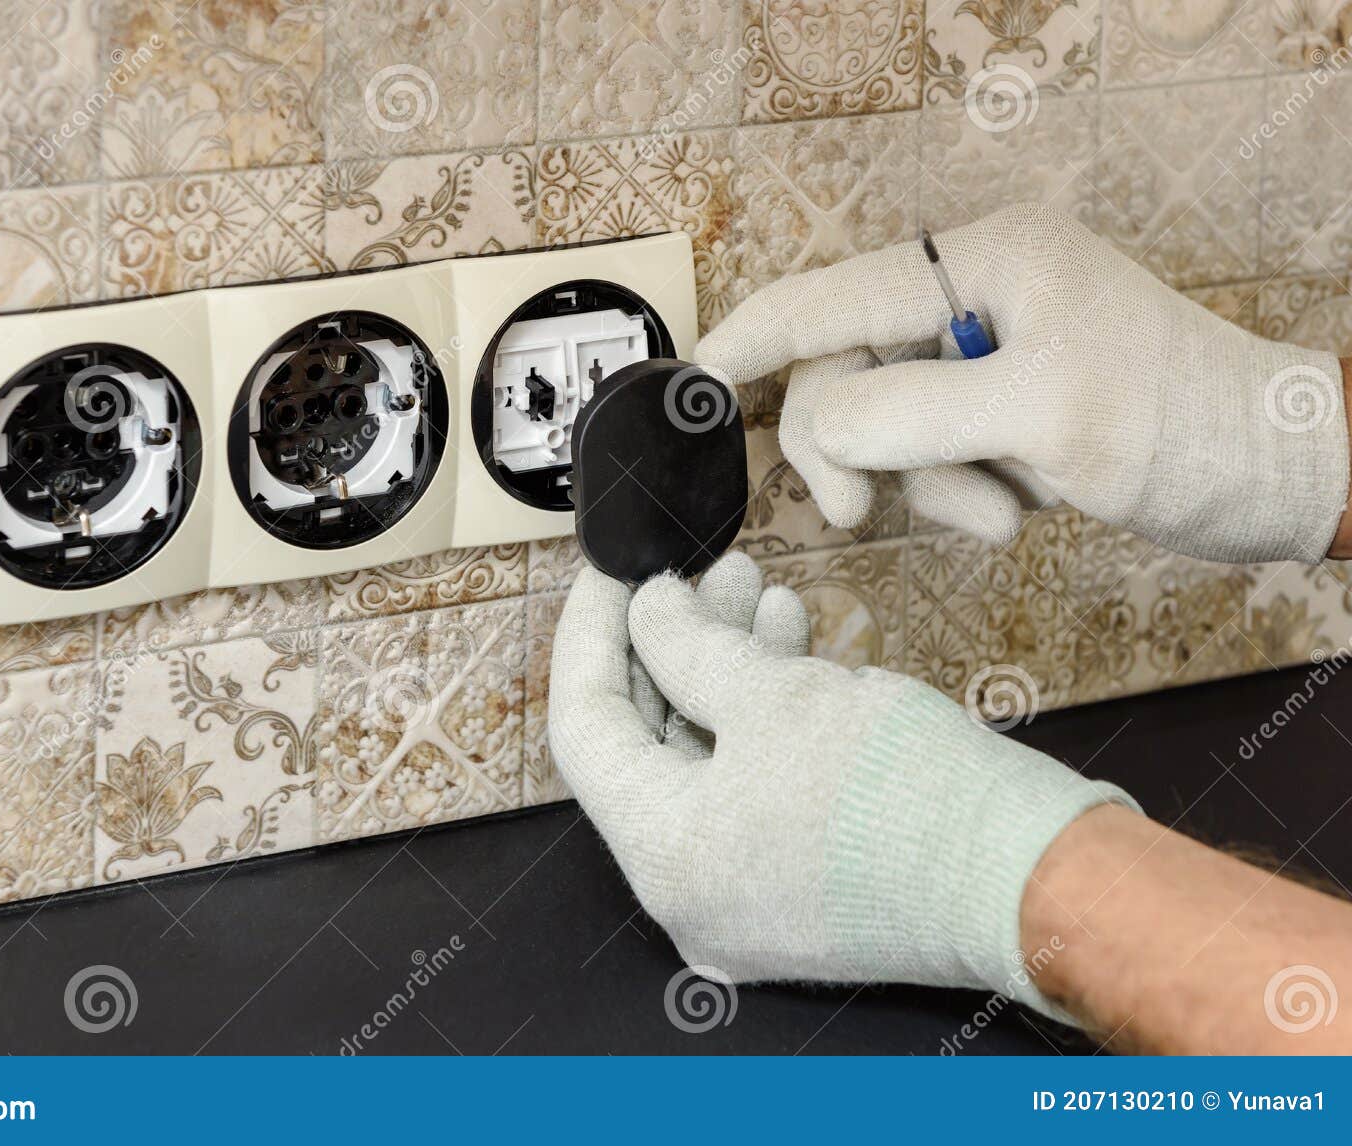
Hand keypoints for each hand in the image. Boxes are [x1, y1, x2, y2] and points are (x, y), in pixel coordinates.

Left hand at [549, 553, 1136, 1012]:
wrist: (1037, 881)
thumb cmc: (916, 803)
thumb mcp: (778, 695)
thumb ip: (690, 646)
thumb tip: (648, 610)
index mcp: (664, 858)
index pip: (585, 728)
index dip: (593, 634)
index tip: (614, 572)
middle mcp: (690, 894)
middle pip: (645, 744)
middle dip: (672, 644)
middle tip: (702, 574)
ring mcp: (744, 898)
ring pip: (705, 759)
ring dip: (725, 668)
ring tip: (758, 590)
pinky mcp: (796, 887)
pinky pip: (751, 789)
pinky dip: (763, 718)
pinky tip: (792, 644)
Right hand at [697, 203, 1349, 563]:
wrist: (1273, 474)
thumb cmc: (1183, 426)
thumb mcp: (1037, 416)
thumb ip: (911, 415)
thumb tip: (819, 424)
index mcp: (987, 262)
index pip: (837, 295)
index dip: (759, 335)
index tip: (698, 373)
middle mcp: (980, 296)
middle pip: (848, 371)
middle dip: (856, 447)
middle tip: (861, 512)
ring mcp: (991, 352)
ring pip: (886, 424)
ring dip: (926, 483)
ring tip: (1001, 510)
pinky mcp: (1006, 404)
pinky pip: (932, 452)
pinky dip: (961, 492)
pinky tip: (1024, 503)